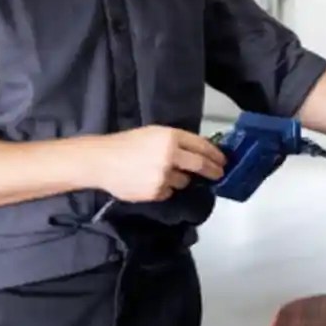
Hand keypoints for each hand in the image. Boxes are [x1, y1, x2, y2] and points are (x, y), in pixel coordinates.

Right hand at [93, 125, 227, 202]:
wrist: (102, 161)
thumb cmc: (126, 144)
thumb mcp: (153, 134)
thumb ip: (175, 141)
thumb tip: (198, 151)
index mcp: (170, 137)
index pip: (202, 146)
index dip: (215, 154)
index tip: (223, 160)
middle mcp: (170, 156)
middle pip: (201, 165)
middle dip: (213, 171)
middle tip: (218, 174)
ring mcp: (164, 176)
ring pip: (184, 181)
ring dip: (180, 179)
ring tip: (160, 173)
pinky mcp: (157, 192)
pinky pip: (169, 192)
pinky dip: (164, 188)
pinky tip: (149, 181)